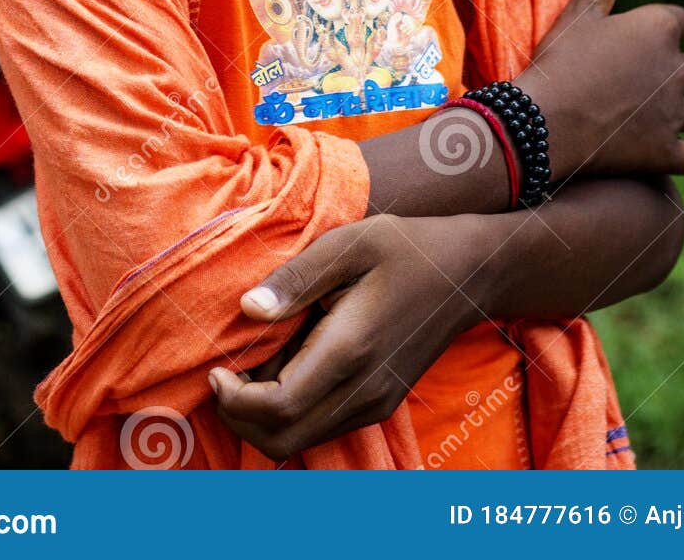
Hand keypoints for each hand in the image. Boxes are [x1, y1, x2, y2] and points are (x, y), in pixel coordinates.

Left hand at [207, 214, 473, 461]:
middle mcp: (363, 391)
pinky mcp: (378, 404)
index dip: (234, 400)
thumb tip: (247, 309)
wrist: (466, 273)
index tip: (217, 368)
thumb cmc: (404, 249)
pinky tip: (289, 365)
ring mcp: (374, 404)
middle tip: (225, 374)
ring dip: (264, 416)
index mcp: (349, 351)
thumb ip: (296, 279)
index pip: (277, 409)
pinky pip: (321, 425)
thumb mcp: (347, 244)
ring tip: (259, 363)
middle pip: (282, 439)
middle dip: (240, 417)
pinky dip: (291, 410)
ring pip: (300, 439)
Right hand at [517, 0, 683, 180]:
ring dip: (681, 113)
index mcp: (657, 29)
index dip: (662, 32)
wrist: (540, 124)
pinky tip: (657, 152)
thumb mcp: (576, 15)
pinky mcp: (667, 153)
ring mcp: (674, 114)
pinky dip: (679, 154)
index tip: (638, 44)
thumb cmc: (557, 63)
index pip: (681, 22)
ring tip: (650, 116)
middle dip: (672, 73)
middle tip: (636, 83)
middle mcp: (675, 69)